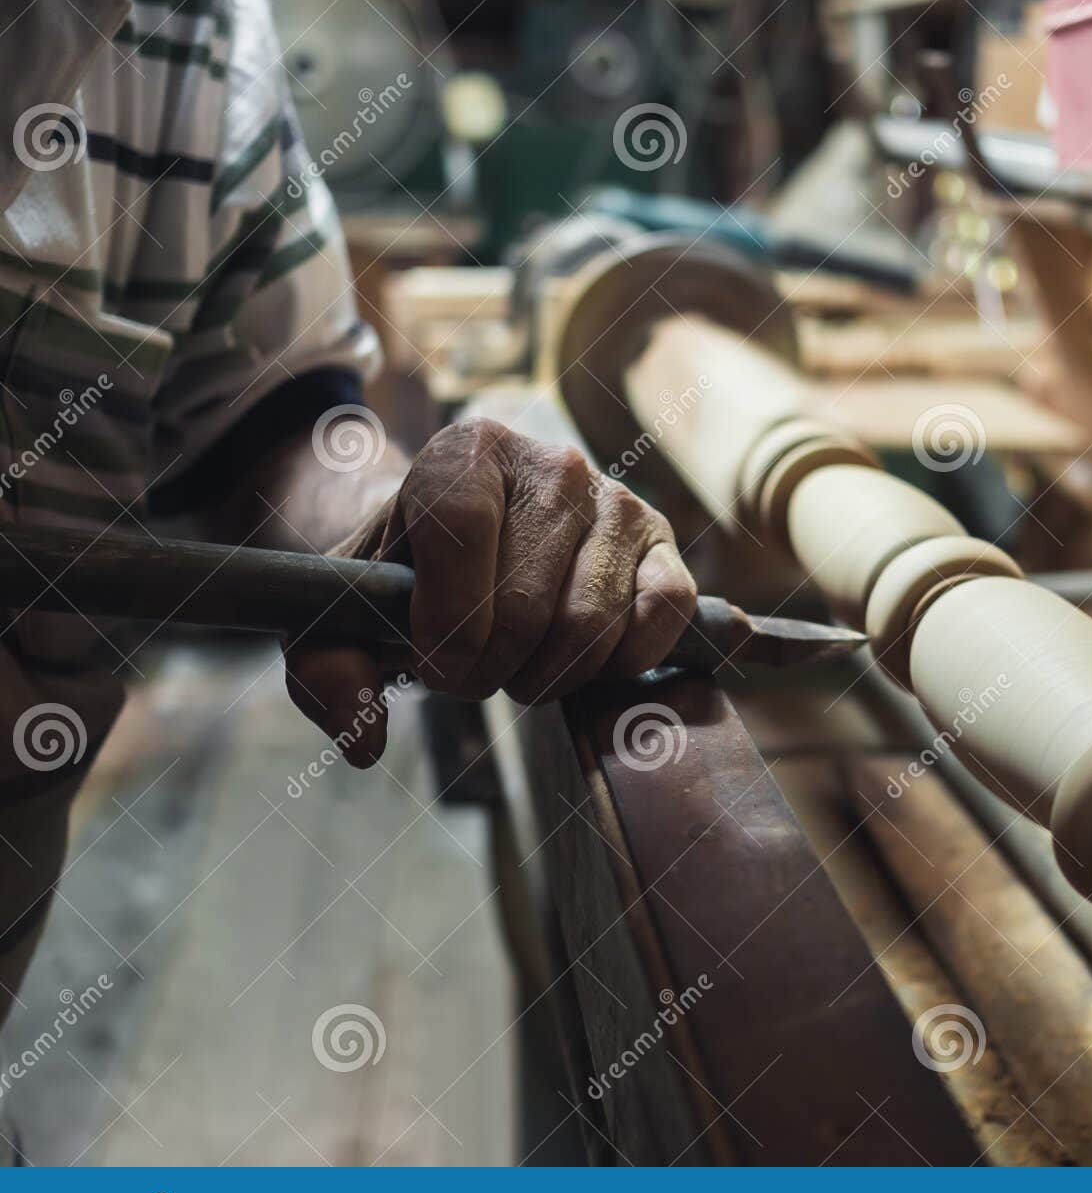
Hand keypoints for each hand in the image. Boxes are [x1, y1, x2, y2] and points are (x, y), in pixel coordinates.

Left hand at [283, 418, 696, 766]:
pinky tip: (581, 664)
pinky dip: (622, 662)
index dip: (446, 621)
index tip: (433, 667)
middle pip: (526, 600)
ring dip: (547, 676)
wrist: (468, 554)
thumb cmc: (410, 582)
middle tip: (470, 673)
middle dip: (491, 668)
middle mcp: (553, 464)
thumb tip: (365, 740)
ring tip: (518, 667)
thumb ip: (327, 671)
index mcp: (466, 452)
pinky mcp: (663, 544)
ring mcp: (617, 501)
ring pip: (590, 622)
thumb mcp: (345, 615)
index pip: (459, 531)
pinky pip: (661, 614)